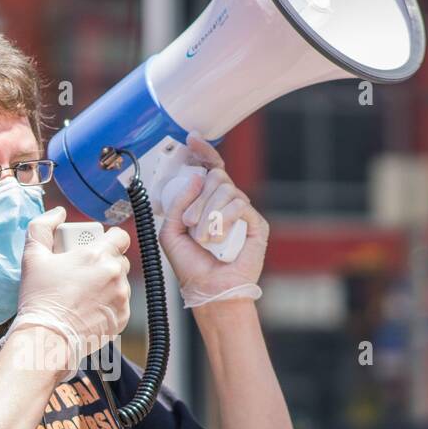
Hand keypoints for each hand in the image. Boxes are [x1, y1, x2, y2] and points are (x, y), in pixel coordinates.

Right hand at [5, 205, 131, 369]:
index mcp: (98, 255)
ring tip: (85, 293)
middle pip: (120, 259)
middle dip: (105, 262)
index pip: (120, 236)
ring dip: (108, 284)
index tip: (98, 245)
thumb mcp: (33, 256)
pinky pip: (121, 304)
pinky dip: (109, 304)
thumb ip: (43, 226)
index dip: (110, 238)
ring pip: (121, 283)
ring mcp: (121, 298)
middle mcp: (115, 274)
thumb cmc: (40, 298)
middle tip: (84, 272)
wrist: (48, 337)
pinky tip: (89, 309)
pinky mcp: (122, 318)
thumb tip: (58, 213)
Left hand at [158, 135, 266, 306]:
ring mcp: (242, 212)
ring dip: (209, 213)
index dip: (204, 152)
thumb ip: (177, 203)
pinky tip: (219, 238)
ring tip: (203, 237)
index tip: (192, 139)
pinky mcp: (256, 223)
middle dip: (199, 197)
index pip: (209, 169)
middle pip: (216, 176)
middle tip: (189, 222)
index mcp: (206, 202)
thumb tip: (196, 176)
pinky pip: (240, 204)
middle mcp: (226, 204)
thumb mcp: (171, 231)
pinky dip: (224, 220)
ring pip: (227, 189)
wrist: (209, 289)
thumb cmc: (191, 265)